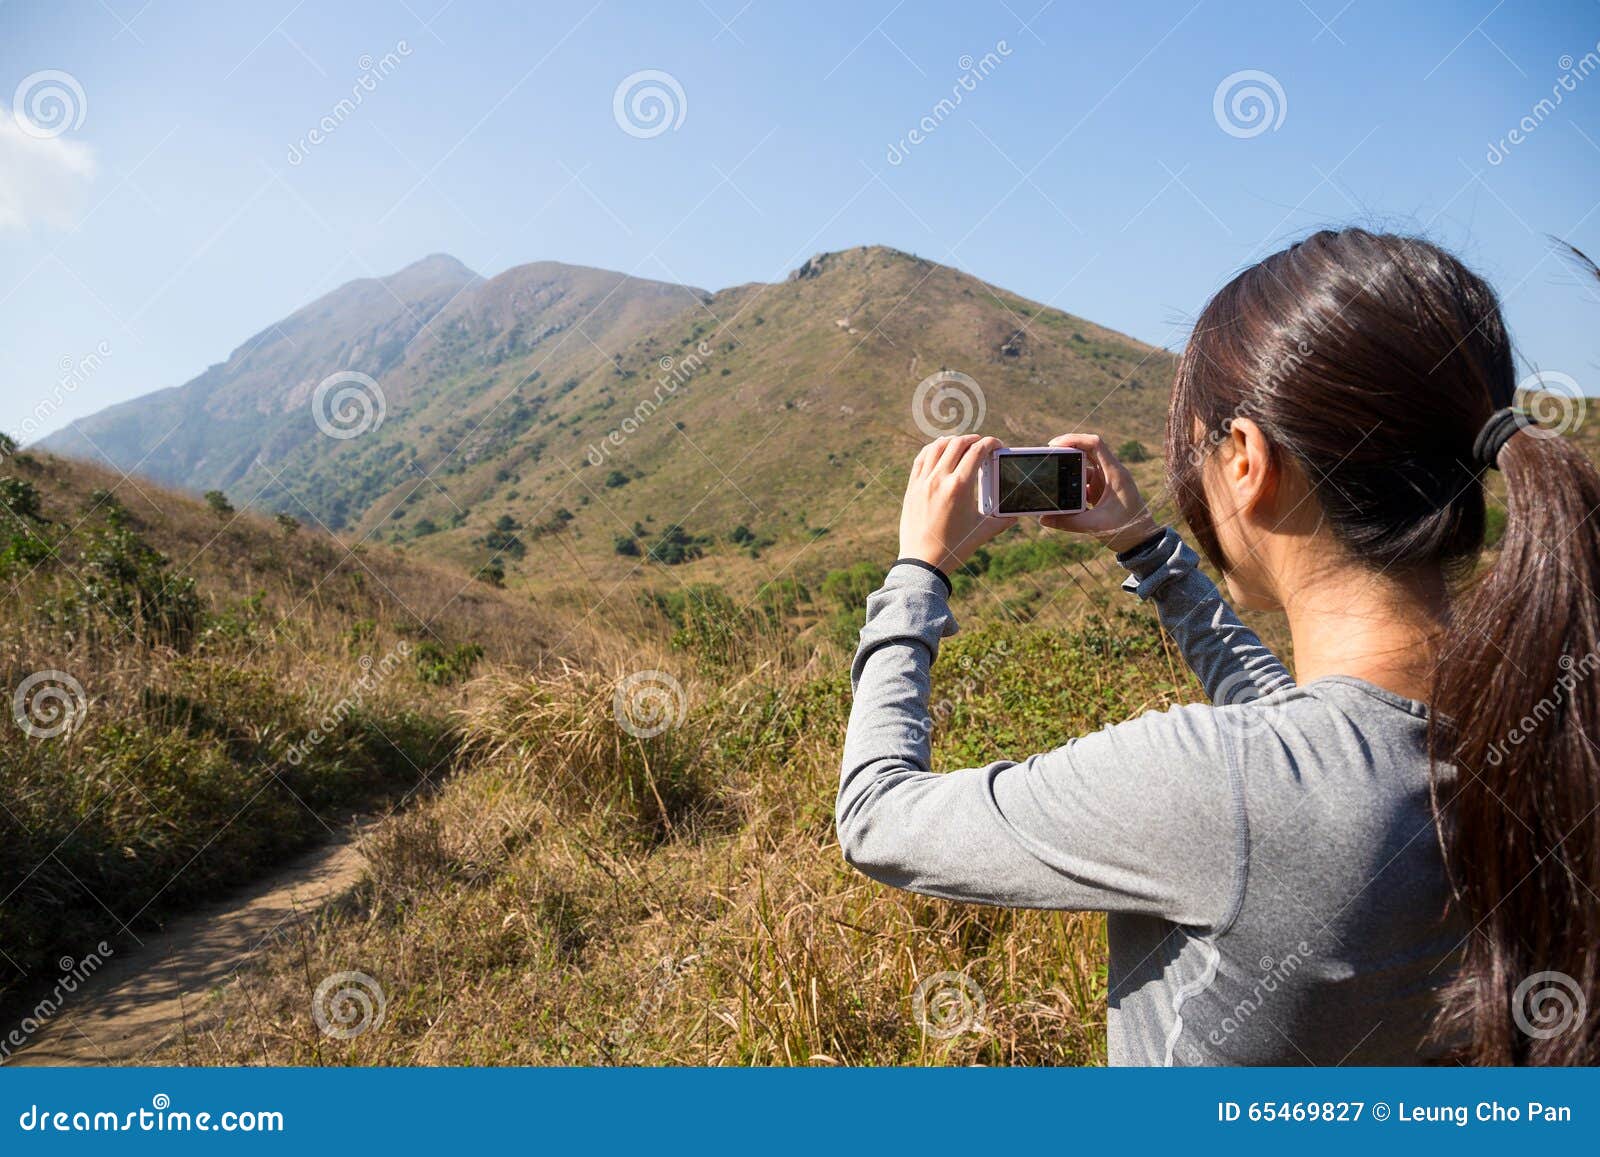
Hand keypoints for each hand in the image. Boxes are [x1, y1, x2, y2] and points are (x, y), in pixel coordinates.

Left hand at [898, 434, 1015, 574]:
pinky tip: (940, 450)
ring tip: (962, 444)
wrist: (923, 562)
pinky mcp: (912, 487)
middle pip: (958, 444)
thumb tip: (1017, 514)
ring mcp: (923, 481)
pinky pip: (921, 458)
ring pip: (937, 446)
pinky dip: (933, 449)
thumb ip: (1002, 520)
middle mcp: (939, 479)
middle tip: (982, 445)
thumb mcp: (982, 532)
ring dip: (953, 441)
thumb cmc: (954, 548)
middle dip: (974, 440)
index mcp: (960, 486)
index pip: (977, 451)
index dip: (991, 443)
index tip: (997, 445)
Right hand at [1039, 433, 1159, 552]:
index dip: (1074, 439)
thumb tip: (1043, 519)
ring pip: (1083, 469)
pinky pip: (1084, 483)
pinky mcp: (1103, 491)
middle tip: (1049, 459)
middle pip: (1087, 452)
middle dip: (1067, 453)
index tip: (1054, 444)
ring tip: (1054, 483)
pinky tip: (1065, 499)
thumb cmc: (1126, 530)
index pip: (1095, 444)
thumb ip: (1068, 522)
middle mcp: (1111, 473)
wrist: (1142, 541)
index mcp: (1115, 473)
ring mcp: (1107, 482)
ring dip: (1069, 475)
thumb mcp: (1095, 526)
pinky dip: (1073, 488)